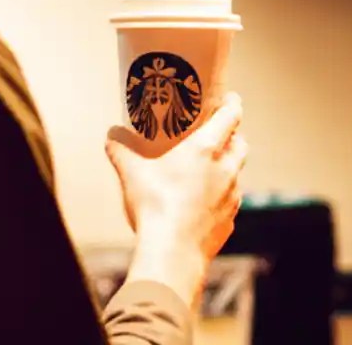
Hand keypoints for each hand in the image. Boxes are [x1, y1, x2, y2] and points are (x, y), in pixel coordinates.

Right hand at [106, 95, 247, 305]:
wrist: (173, 252)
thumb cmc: (155, 206)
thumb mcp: (132, 174)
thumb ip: (121, 151)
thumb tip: (110, 136)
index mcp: (205, 149)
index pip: (231, 116)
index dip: (232, 104)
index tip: (229, 98)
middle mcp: (225, 169)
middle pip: (241, 144)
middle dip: (233, 136)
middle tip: (219, 134)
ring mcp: (231, 196)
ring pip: (237, 173)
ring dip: (228, 168)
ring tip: (208, 170)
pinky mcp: (230, 220)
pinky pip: (230, 202)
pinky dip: (222, 197)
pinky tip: (204, 203)